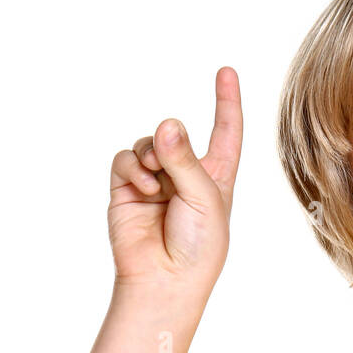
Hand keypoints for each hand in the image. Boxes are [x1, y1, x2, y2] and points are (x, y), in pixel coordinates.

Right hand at [107, 66, 242, 292]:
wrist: (164, 280)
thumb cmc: (198, 247)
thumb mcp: (204, 199)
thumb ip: (186, 159)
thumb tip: (168, 124)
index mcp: (218, 177)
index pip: (226, 132)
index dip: (227, 102)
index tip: (226, 71)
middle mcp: (186, 175)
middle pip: (178, 134)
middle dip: (174, 144)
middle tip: (172, 173)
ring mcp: (155, 180)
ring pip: (149, 143)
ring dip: (152, 157)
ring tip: (157, 186)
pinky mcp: (127, 187)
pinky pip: (125, 159)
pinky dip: (133, 168)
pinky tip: (143, 189)